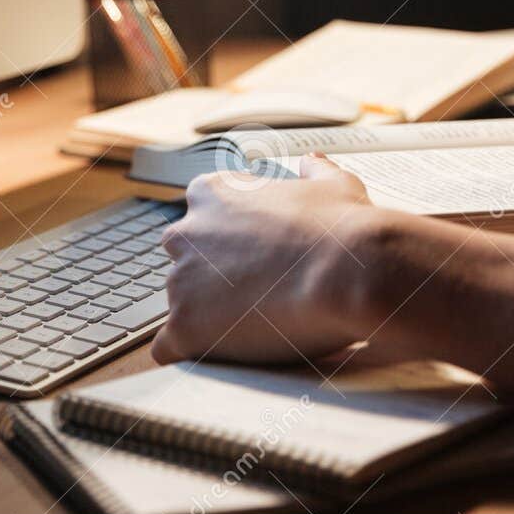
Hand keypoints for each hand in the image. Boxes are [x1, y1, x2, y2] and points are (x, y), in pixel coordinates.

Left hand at [152, 156, 378, 364]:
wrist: (345, 273)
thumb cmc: (342, 228)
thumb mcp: (334, 185)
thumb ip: (315, 171)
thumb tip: (312, 161)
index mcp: (212, 193)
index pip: (202, 215)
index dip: (231, 240)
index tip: (258, 255)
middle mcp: (185, 232)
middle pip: (186, 259)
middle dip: (212, 275)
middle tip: (257, 289)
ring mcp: (180, 282)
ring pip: (181, 303)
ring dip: (208, 314)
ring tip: (256, 324)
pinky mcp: (184, 326)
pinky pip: (168, 347)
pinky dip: (189, 351)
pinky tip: (218, 352)